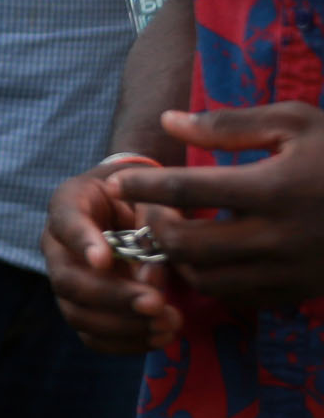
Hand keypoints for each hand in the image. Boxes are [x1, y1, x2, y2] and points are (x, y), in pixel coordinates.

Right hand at [42, 162, 179, 351]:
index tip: (104, 261)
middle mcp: (57, 246)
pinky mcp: (82, 310)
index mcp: (70, 204)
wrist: (138, 214)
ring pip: (76, 313)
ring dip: (123, 326)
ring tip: (167, 324)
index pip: (67, 222)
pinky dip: (126, 343)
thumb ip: (157, 221)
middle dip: (112, 296)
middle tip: (156, 303)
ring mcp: (66, 281)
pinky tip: (160, 336)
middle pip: (67, 280)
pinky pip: (91, 337)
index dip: (82, 243)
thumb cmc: (144, 198)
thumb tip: (150, 269)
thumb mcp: (154, 193)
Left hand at [114, 106, 323, 308]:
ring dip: (178, 258)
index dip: (143, 187)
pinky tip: (206, 254)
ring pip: (206, 278)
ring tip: (172, 232)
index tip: (117, 180)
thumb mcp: (295, 123)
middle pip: (187, 245)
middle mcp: (280, 236)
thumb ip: (229, 125)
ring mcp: (290, 271)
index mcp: (275, 188)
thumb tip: (169, 121)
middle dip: (155, 228)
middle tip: (144, 211)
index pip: (187, 190)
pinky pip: (235, 296)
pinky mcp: (299, 292)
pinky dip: (210, 278)